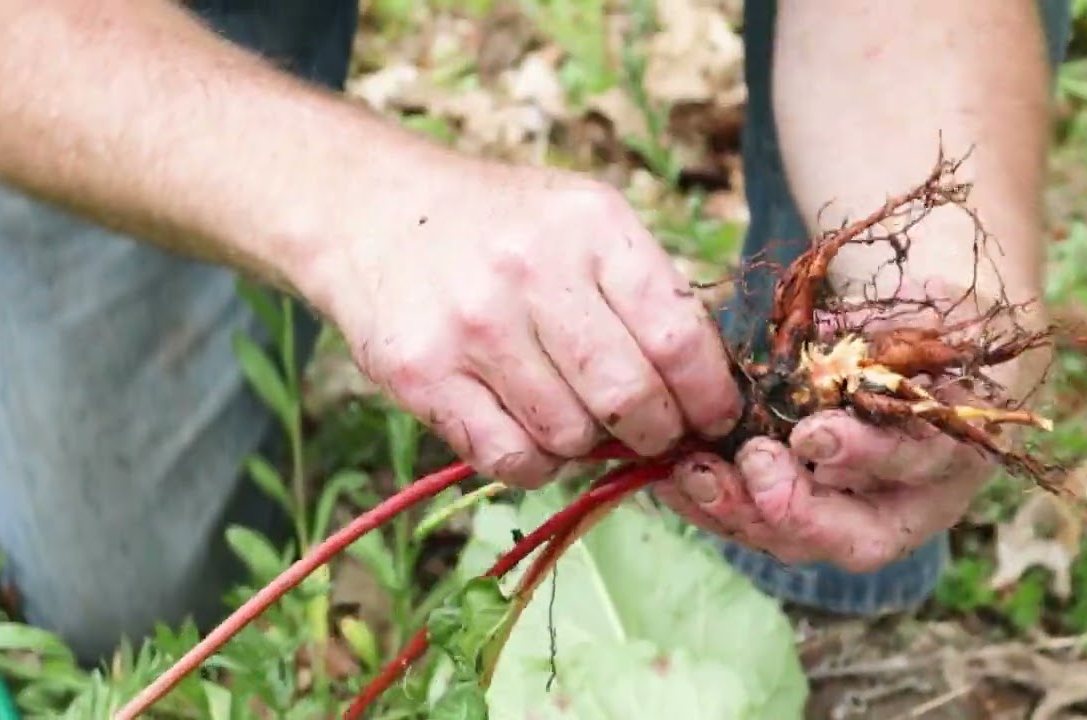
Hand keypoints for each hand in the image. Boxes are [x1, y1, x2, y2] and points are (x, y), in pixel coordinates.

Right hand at [318, 157, 741, 487]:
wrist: (374, 211)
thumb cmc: (502, 227)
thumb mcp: (582, 221)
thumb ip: (644, 291)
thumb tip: (707, 389)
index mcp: (591, 224)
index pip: (678, 336)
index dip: (709, 394)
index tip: (713, 415)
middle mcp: (532, 269)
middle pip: (630, 398)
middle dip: (656, 431)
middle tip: (652, 430)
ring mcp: (472, 324)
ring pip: (570, 437)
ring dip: (587, 443)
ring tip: (576, 411)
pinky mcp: (423, 374)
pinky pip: (509, 458)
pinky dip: (534, 462)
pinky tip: (529, 427)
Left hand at [654, 292, 1044, 572]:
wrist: (911, 352)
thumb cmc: (916, 327)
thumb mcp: (910, 316)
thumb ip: (876, 333)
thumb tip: (823, 333)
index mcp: (953, 449)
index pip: (914, 463)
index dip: (863, 453)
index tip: (813, 434)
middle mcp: (907, 504)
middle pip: (854, 537)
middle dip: (792, 506)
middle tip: (750, 461)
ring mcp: (850, 521)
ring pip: (795, 543)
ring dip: (737, 511)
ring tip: (692, 472)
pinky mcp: (799, 519)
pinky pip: (754, 525)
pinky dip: (710, 503)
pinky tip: (670, 476)